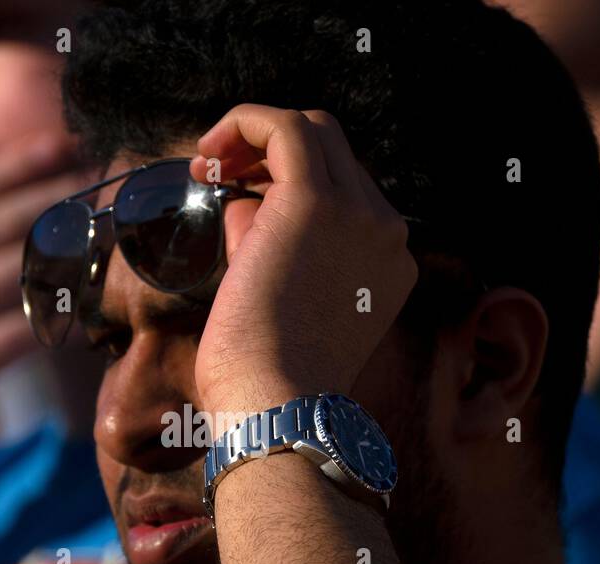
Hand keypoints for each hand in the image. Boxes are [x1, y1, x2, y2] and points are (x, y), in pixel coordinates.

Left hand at [189, 105, 418, 413]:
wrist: (278, 404)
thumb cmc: (269, 377)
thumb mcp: (288, 303)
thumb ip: (278, 247)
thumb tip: (245, 203)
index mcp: (389, 263)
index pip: (347, 191)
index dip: (289, 182)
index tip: (242, 196)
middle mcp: (386, 232)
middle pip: (334, 152)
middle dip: (273, 152)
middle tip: (221, 174)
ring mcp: (357, 214)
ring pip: (314, 131)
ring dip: (257, 137)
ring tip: (210, 164)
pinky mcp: (313, 202)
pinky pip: (283, 129)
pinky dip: (245, 123)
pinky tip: (209, 149)